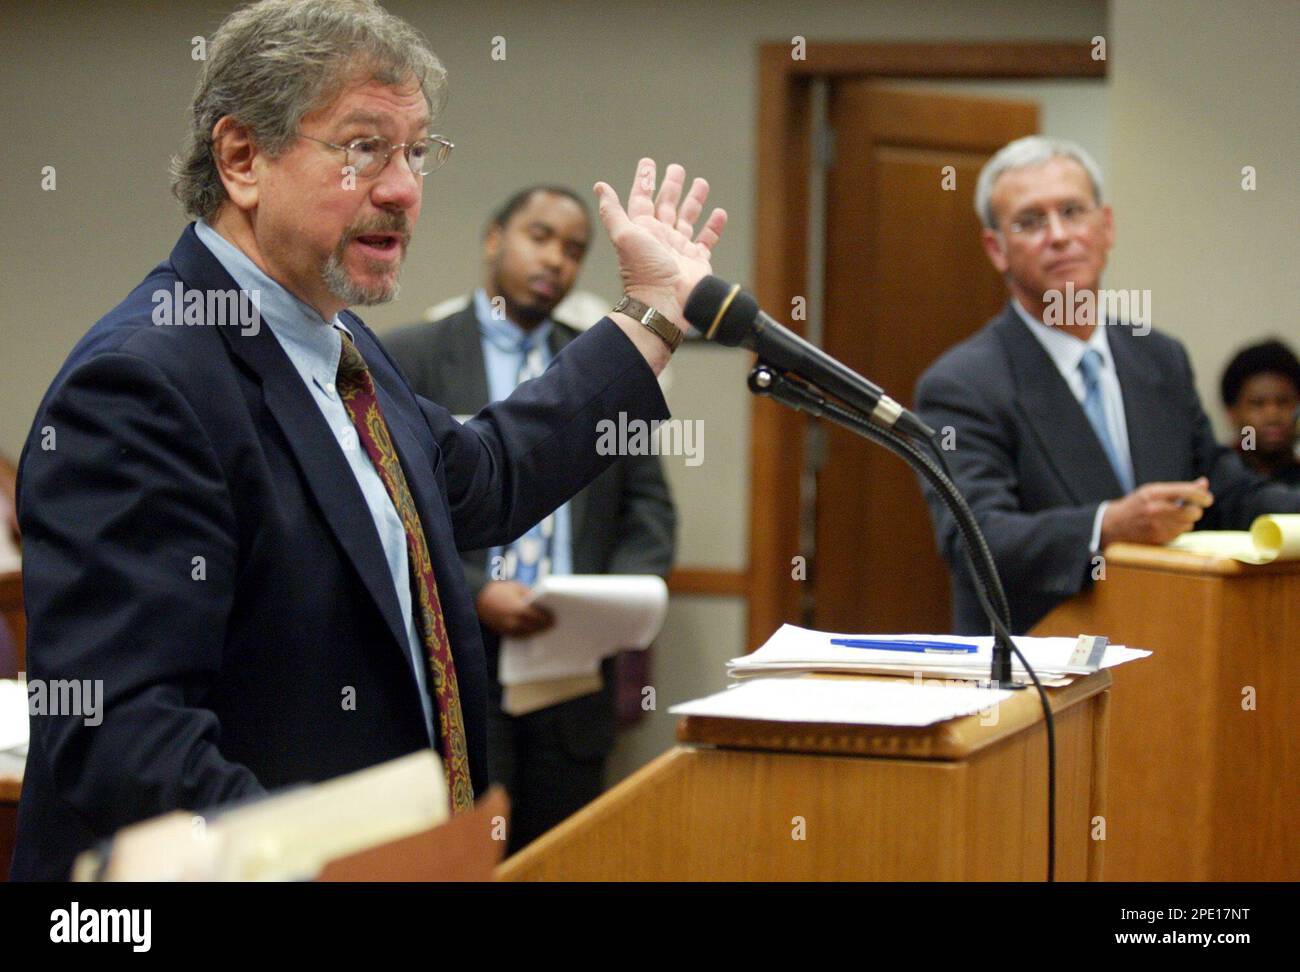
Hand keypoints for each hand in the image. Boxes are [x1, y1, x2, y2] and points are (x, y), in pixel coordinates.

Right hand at [475, 581, 554, 637]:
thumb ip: (530, 596)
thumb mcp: (517, 588)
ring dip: (536, 632)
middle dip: (543, 627)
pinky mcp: (502, 632)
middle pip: (533, 628)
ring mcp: (507, 628)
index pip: (538, 617)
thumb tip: (543, 603)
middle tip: (553, 625)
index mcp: (518, 609)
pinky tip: (533, 631)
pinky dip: (526, 634)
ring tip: (545, 629)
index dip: (547, 618)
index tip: (555, 618)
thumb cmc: (499, 590)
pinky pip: (518, 636)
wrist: (477, 597)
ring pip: (526, 634)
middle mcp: (513, 621)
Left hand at [594, 159, 726, 332]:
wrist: (665, 303)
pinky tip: (719, 212)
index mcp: (642, 230)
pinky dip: (714, 226)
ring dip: (694, 201)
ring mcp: (680, 249)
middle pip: (667, 205)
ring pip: (688, 218)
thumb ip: (612, 211)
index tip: (649, 163)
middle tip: (678, 168)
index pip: (642, 198)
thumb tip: (600, 187)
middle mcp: (660, 238)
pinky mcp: (697, 261)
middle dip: (672, 186)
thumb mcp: (624, 236)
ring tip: (702, 182)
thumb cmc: (643, 272)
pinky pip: (707, 239)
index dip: (645, 180)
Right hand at [1100, 477, 1213, 546]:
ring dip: (1186, 521)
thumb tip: (1204, 483)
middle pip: (1193, 511)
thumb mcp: (1154, 491)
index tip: (1207, 498)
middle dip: (1196, 510)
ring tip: (1173, 517)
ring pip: (1189, 524)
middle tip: (1191, 508)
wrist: (1113, 525)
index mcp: (1154, 493)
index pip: (1188, 492)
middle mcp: (1156, 509)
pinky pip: (1180, 534)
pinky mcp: (1158, 539)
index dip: (1202, 495)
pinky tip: (1166, 526)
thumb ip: (1180, 488)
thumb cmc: (1137, 505)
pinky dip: (1178, 530)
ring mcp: (1157, 526)